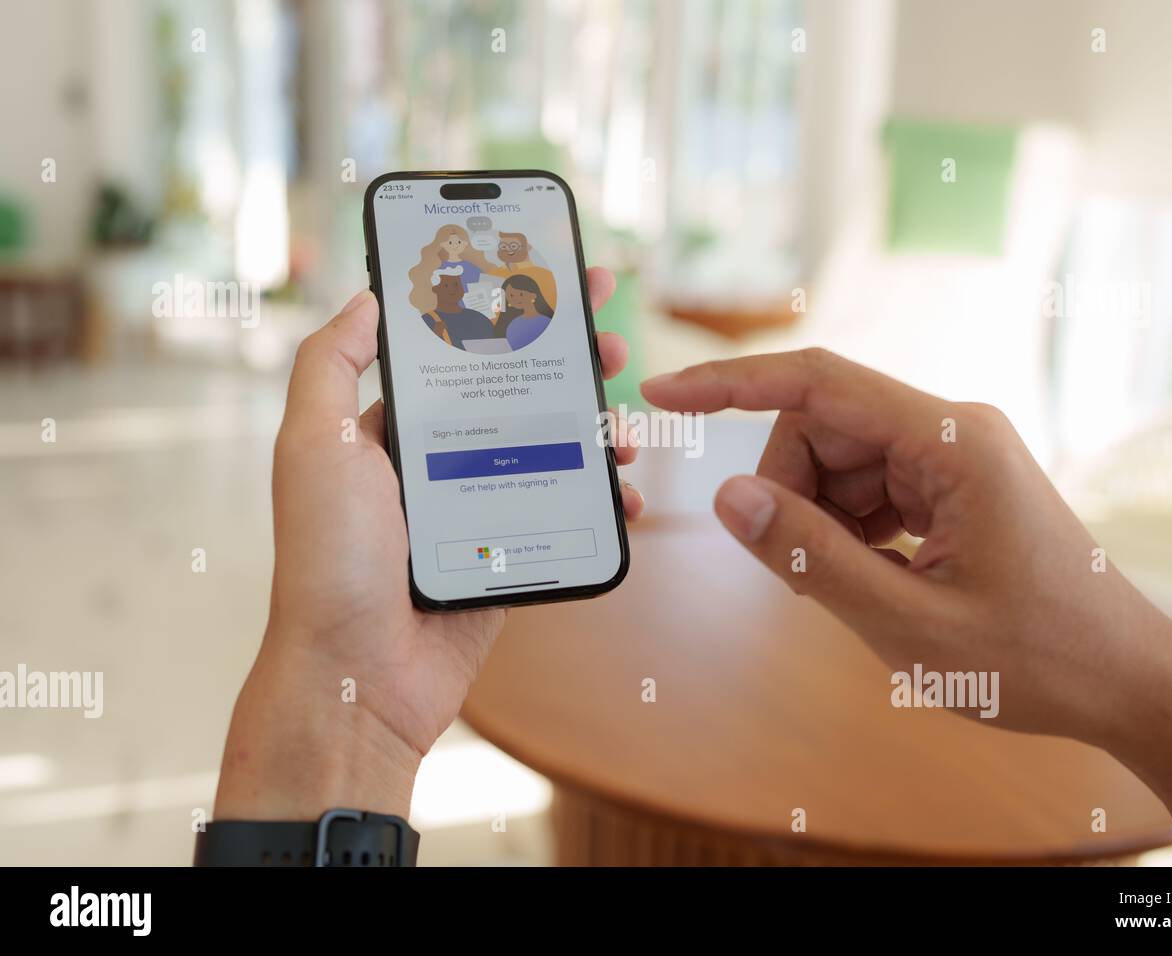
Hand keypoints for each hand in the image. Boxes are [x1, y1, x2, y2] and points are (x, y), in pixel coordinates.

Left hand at [214, 268, 642, 821]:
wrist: (360, 675)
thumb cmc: (329, 560)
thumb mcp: (313, 446)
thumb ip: (330, 366)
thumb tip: (368, 296)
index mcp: (393, 426)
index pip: (457, 349)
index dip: (503, 308)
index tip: (549, 275)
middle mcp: (439, 459)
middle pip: (519, 390)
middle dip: (568, 357)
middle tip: (610, 333)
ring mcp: (478, 505)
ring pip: (553, 447)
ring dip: (597, 423)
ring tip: (625, 418)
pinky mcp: (509, 550)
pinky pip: (566, 511)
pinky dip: (603, 499)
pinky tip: (627, 492)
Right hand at [643, 348, 1171, 863]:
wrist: (1129, 684)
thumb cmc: (1039, 659)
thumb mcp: (908, 623)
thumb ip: (809, 555)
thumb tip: (727, 496)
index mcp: (953, 442)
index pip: (818, 382)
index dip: (731, 383)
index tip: (663, 392)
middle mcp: (954, 433)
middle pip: (821, 428)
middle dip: (787, 491)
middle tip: (795, 573)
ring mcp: (954, 460)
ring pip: (837, 462)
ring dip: (817, 520)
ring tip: (850, 590)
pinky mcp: (952, 489)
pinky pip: (867, 489)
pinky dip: (846, 531)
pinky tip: (873, 579)